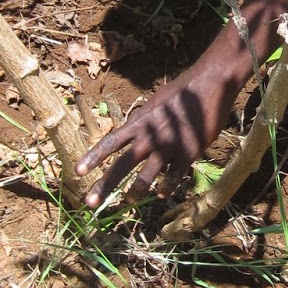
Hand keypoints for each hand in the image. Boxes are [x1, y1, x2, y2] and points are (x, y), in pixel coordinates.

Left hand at [76, 54, 234, 207]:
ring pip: (146, 176)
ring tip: (127, 203)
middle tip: (90, 203)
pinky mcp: (189, 151)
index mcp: (139, 122)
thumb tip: (131, 133)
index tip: (78, 172)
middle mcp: (149, 136)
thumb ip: (142, 122)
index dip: (93, 158)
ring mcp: (169, 145)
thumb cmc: (180, 94)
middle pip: (122, 165)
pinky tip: (162, 195)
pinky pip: (175, 176)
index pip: (110, 143)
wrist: (209, 84)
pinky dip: (167, 187)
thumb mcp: (154, 104)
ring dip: (135, 192)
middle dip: (105, 185)